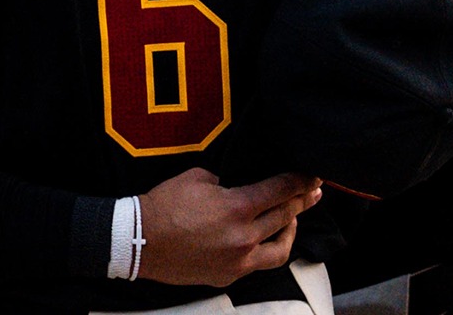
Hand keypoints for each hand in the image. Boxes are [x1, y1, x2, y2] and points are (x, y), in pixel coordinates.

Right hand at [137, 168, 321, 286]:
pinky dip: (263, 250)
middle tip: (313, 193)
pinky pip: (256, 264)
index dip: (301, 181)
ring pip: (280, 249)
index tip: (314, 176)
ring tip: (293, 221)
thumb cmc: (164, 205)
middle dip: (302, 202)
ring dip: (290, 232)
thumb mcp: (198, 178)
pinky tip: (262, 240)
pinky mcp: (227, 276)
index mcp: (237, 207)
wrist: (139, 241)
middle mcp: (244, 237)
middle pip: (286, 217)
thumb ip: (226, 183)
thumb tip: (235, 189)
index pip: (281, 191)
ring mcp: (237, 261)